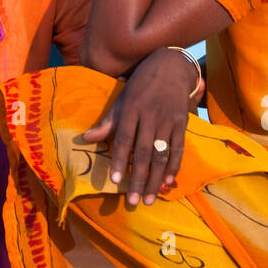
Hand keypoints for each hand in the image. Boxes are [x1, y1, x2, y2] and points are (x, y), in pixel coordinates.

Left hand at [77, 48, 200, 205]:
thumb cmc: (140, 85)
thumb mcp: (122, 99)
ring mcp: (168, 120)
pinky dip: (173, 166)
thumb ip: (107, 122)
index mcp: (131, 109)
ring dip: (155, 179)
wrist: (171, 65)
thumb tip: (84, 139)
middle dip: (137, 178)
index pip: (123, 139)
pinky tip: (167, 182)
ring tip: (149, 198)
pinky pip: (178, 149)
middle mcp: (150, 116)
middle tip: (133, 201)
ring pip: (161, 155)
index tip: (113, 181)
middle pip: (143, 152)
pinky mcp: (182, 123)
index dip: (118, 160)